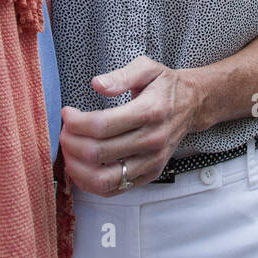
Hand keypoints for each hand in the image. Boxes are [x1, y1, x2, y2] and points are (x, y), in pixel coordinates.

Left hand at [58, 55, 199, 195]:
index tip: (67, 114)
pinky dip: (90, 183)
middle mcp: (153, 140)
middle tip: (64, 131)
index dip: (76, 122)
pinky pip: (113, 190)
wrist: (193, 105)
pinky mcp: (150, 174)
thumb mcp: (147, 68)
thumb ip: (121, 75)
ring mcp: (152, 161)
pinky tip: (81, 167)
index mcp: (150, 111)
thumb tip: (97, 84)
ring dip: (77, 168)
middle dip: (71, 142)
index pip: (103, 125)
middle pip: (98, 153)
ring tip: (69, 151)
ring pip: (103, 179)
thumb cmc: (165, 86)